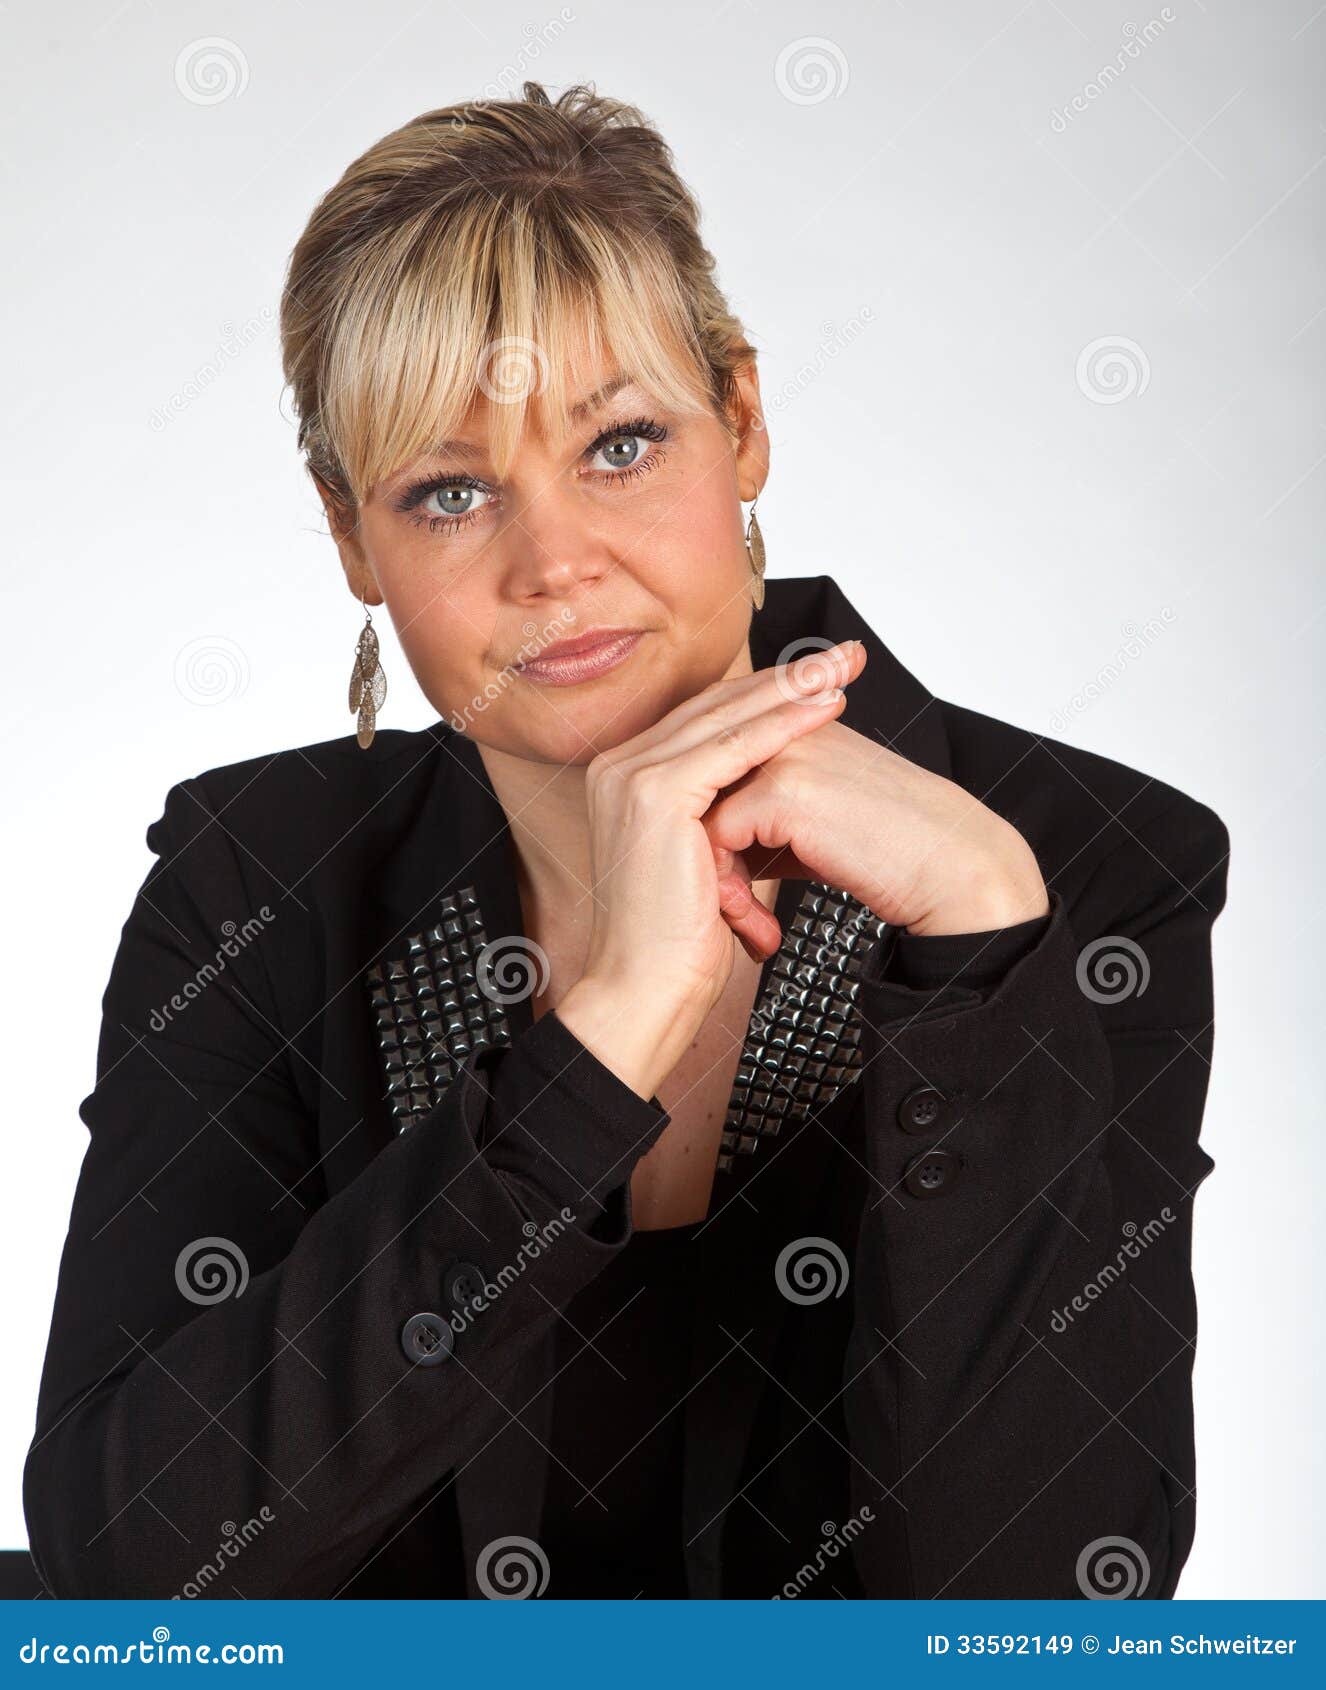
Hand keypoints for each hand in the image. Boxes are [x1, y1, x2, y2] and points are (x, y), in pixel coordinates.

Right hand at [555, 641, 863, 1096]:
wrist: (643, 992)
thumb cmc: (676, 945)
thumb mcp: (706, 866)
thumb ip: (725, 823)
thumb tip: (772, 806)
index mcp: (627, 779)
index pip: (707, 718)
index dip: (767, 694)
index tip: (821, 677)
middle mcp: (620, 767)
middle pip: (718, 705)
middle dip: (787, 678)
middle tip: (843, 655)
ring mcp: (632, 776)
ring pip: (729, 717)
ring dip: (793, 689)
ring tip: (844, 669)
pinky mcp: (655, 793)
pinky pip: (733, 747)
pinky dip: (783, 724)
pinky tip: (824, 706)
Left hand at [701, 644, 1048, 943]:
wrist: (949, 868)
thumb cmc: (892, 853)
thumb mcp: (820, 823)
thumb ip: (768, 820)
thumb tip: (716, 842)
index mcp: (796, 726)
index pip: (718, 768)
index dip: (711, 830)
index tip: (728, 889)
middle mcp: (785, 730)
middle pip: (701, 789)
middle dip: (706, 855)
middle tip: (728, 912)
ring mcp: (782, 755)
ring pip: (699, 813)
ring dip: (715, 877)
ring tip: (744, 923)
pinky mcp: (782, 790)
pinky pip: (717, 838)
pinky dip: (729, 889)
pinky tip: (756, 925)